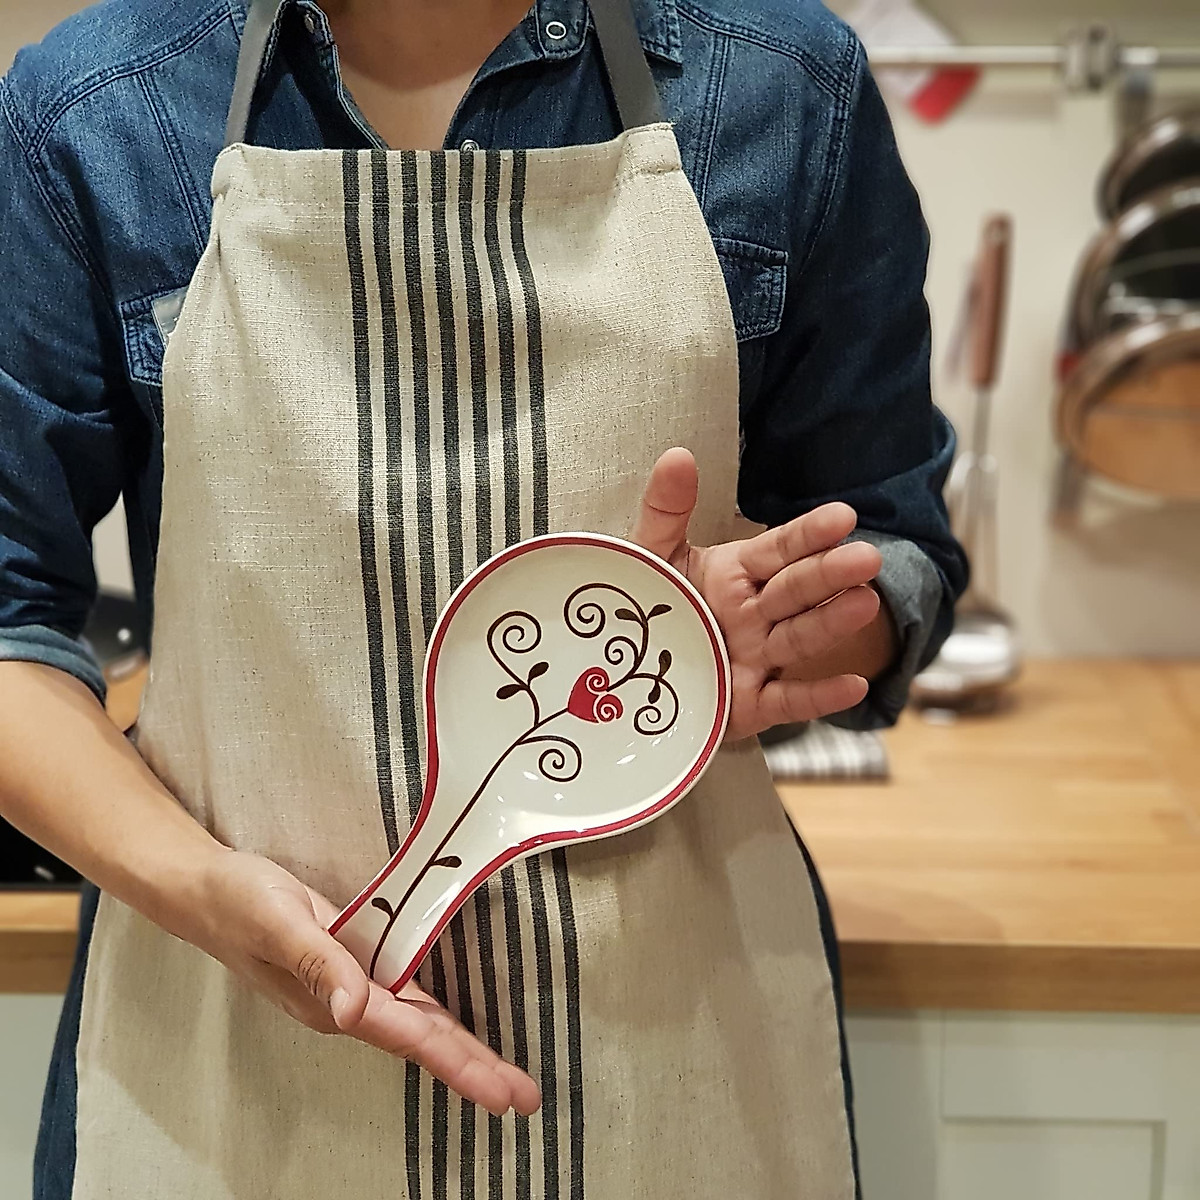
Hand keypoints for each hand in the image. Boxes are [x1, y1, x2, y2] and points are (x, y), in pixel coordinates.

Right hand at [170, 848, 539, 1115]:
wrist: (205, 891)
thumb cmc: (239, 903)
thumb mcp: (278, 923)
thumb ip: (318, 963)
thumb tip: (351, 1011)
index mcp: (335, 1002)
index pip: (411, 1036)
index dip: (460, 1062)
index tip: (502, 1091)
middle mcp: (347, 1005)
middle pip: (423, 1043)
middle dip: (474, 1070)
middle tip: (524, 1098)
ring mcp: (351, 990)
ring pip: (418, 1027)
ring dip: (462, 1051)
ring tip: (503, 1076)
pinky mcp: (352, 967)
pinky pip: (405, 1003)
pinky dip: (437, 1022)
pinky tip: (457, 1033)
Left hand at [631, 447, 884, 739]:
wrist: (628, 674)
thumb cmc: (649, 608)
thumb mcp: (651, 556)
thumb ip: (665, 509)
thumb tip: (677, 455)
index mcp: (737, 573)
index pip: (780, 549)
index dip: (809, 534)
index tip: (842, 516)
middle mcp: (755, 614)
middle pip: (796, 591)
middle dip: (830, 574)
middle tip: (866, 557)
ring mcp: (756, 659)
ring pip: (798, 638)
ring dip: (833, 623)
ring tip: (865, 603)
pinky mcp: (750, 704)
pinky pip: (788, 700)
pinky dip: (820, 696)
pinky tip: (853, 686)